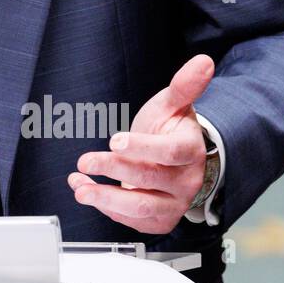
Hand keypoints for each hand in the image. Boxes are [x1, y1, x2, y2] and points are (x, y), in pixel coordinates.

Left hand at [66, 54, 213, 235]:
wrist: (173, 160)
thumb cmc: (170, 130)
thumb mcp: (173, 105)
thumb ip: (184, 85)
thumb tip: (203, 61)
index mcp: (190, 150)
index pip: (171, 152)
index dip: (143, 147)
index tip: (114, 140)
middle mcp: (185, 181)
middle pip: (151, 178)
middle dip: (114, 170)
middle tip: (86, 160)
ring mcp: (173, 203)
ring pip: (143, 207)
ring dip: (107, 199)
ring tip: (81, 189)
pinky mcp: (159, 220)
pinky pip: (133, 221)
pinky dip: (106, 209)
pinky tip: (85, 190)